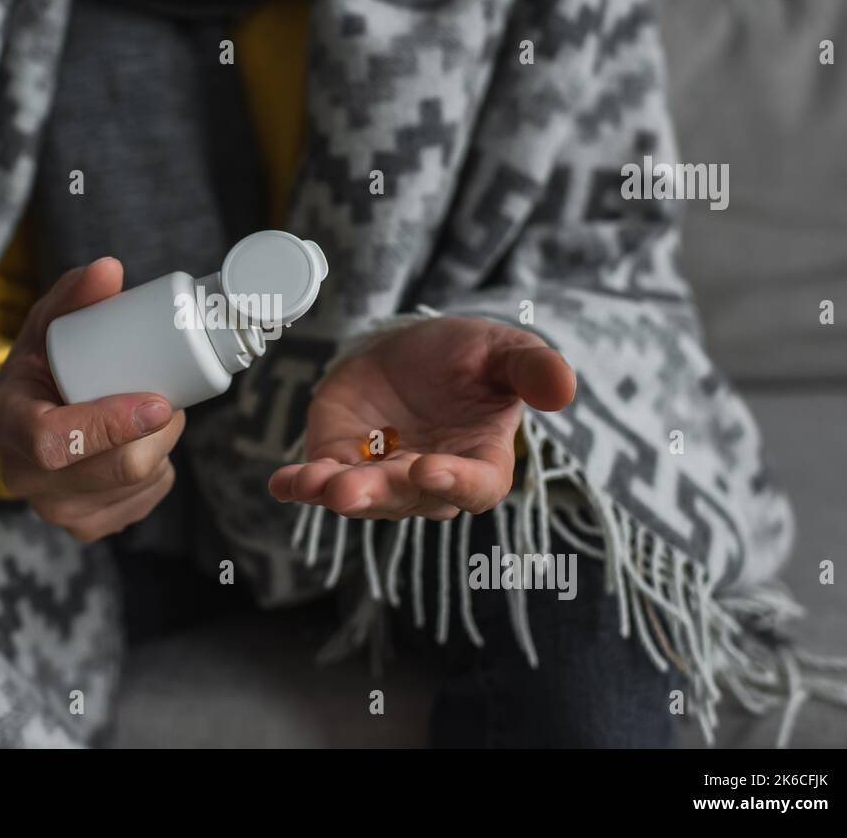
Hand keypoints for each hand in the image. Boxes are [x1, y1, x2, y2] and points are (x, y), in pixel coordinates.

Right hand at [0, 257, 183, 542]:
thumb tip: (109, 269)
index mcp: (9, 426)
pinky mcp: (90, 527)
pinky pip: (147, 499)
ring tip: (154, 414)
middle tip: (169, 396)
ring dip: (163, 446)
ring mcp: (61, 511)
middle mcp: (29, 480)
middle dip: (159, 430)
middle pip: (117, 468)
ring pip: (140, 483)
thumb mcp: (45, 329)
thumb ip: (72, 297)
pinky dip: (159, 468)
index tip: (158, 400)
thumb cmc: (39, 371)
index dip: (112, 425)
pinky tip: (145, 445)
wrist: (24, 427)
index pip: (58, 442)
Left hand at [268, 317, 574, 520]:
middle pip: (407, 499)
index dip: (454, 483)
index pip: (474, 488)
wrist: (412, 347)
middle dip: (379, 493)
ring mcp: (380, 476)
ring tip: (315, 484)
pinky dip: (300, 484)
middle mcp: (428, 481)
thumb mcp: (503, 350)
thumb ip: (531, 370)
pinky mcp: (339, 462)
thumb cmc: (469, 357)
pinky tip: (282, 482)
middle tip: (350, 490)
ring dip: (335, 493)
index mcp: (479, 461)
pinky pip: (319, 481)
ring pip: (360, 496)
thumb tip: (564, 390)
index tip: (430, 469)